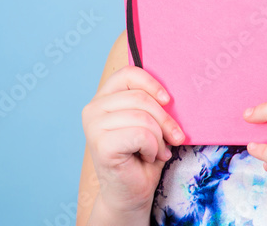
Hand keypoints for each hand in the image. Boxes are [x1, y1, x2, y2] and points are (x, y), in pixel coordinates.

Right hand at [82, 65, 183, 216]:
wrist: (132, 192)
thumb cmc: (142, 154)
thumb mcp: (149, 121)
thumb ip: (152, 102)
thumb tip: (170, 92)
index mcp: (104, 98)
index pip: (128, 74)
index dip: (152, 84)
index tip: (168, 101)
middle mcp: (93, 109)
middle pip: (141, 98)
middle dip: (165, 120)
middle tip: (173, 138)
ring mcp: (93, 126)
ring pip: (143, 117)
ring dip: (159, 138)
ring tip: (157, 150)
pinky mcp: (100, 144)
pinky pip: (141, 134)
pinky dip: (153, 147)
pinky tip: (148, 157)